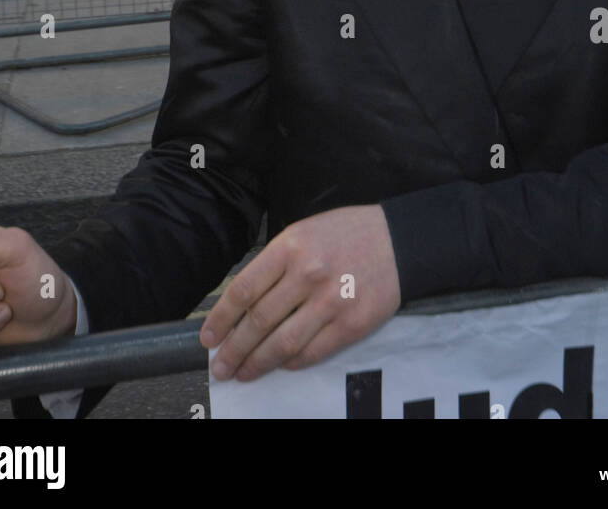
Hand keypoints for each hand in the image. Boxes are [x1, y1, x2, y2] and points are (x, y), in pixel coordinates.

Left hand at [200, 204, 400, 381]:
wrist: (399, 240)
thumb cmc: (347, 234)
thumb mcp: (304, 232)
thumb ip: (275, 264)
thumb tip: (244, 303)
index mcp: (290, 246)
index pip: (244, 289)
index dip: (221, 318)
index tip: (208, 338)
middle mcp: (307, 273)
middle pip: (258, 321)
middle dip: (234, 349)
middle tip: (220, 367)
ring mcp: (331, 301)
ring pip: (282, 343)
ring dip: (256, 363)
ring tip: (242, 373)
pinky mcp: (351, 324)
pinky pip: (312, 352)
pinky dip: (291, 363)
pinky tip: (280, 365)